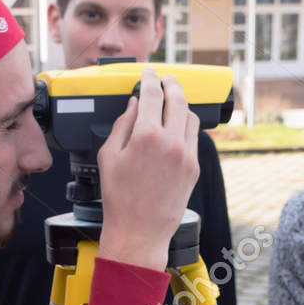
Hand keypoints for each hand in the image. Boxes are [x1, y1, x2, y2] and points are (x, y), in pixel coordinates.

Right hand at [96, 67, 200, 271]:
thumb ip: (122, 125)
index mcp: (146, 136)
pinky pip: (194, 137)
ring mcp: (186, 155)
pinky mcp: (194, 168)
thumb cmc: (119, 198)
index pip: (153, 94)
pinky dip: (187, 125)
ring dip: (181, 104)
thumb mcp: (108, 157)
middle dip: (171, 84)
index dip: (150, 78)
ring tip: (172, 100)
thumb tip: (134, 105)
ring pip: (190, 116)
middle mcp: (171, 142)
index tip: (149, 73)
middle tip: (166, 79)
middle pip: (177, 99)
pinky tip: (179, 124)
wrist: (139, 231)